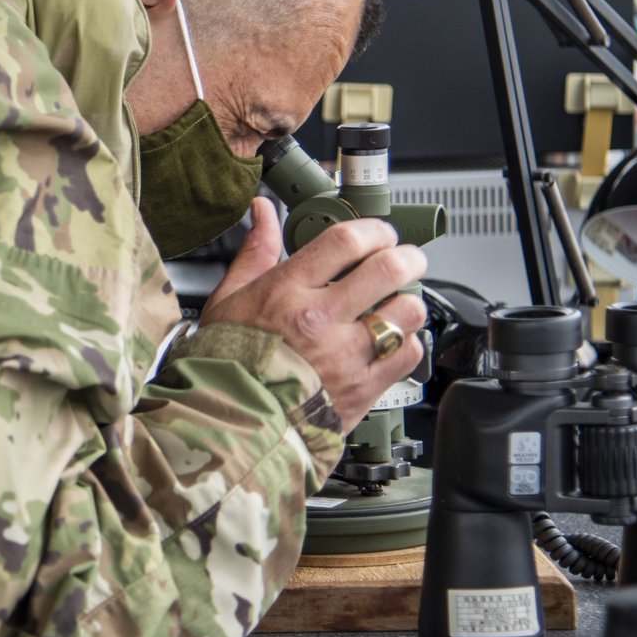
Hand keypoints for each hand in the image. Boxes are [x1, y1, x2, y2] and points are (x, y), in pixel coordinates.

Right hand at [201, 197, 427, 431]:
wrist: (230, 425)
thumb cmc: (227, 362)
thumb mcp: (230, 298)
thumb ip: (256, 251)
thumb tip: (263, 212)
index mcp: (287, 292)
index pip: (346, 241)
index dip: (373, 230)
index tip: (380, 234)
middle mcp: (320, 320)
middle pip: (388, 270)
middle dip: (408, 258)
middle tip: (408, 260)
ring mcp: (345, 356)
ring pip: (405, 313)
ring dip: (408, 303)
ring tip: (398, 304)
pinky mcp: (362, 389)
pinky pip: (406, 354)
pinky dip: (406, 343)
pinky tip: (391, 341)